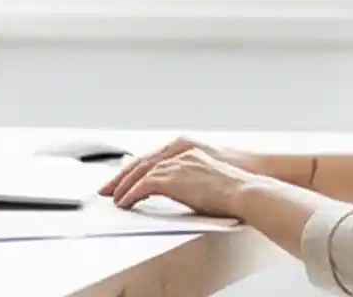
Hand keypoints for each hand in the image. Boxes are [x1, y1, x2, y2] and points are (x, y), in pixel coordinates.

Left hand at [109, 147, 260, 216]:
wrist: (246, 190)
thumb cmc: (234, 189)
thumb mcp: (207, 178)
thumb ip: (189, 179)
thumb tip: (177, 192)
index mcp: (186, 149)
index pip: (153, 158)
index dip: (135, 169)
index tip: (123, 179)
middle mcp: (178, 152)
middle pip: (141, 163)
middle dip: (122, 177)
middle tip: (107, 189)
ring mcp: (175, 163)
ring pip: (139, 173)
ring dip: (123, 187)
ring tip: (113, 199)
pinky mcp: (173, 177)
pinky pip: (143, 185)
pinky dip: (131, 194)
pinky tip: (125, 203)